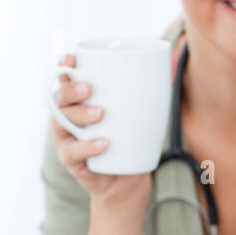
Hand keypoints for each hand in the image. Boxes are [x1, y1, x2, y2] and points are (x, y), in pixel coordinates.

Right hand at [50, 51, 151, 215]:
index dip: (64, 67)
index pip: (64, 79)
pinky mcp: (72, 162)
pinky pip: (74, 153)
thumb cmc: (131, 138)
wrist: (127, 180)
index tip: (72, 57)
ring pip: (62, 123)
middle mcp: (67, 118)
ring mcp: (67, 140)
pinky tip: (103, 143)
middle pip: (59, 99)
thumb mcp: (143, 109)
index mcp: (79, 101)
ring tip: (101, 114)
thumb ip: (157, 82)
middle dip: (70, 90)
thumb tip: (177, 54)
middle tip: (90, 88)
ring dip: (79, 115)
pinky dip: (88, 147)